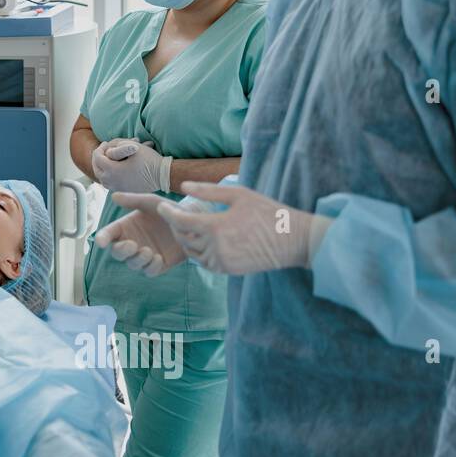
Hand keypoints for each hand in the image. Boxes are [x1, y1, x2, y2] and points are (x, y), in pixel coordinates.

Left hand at [92, 138, 170, 192]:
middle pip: (97, 169)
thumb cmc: (149, 160)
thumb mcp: (133, 147)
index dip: (99, 149)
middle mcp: (112, 182)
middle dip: (98, 158)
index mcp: (112, 171)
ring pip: (101, 178)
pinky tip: (113, 169)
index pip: (97, 158)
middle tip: (103, 150)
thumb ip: (116, 144)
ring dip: (101, 167)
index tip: (105, 143)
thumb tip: (107, 148)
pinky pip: (109, 183)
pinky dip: (107, 175)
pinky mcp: (123, 191)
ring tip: (107, 159)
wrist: (162, 176)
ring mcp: (117, 188)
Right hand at [95, 193, 186, 276]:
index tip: (101, 242)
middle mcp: (132, 242)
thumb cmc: (170, 209)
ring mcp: (144, 255)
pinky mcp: (157, 265)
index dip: (102, 238)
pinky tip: (158, 258)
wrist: (193, 223)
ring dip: (137, 259)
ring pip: (132, 264)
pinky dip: (151, 267)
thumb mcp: (152, 202)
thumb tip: (113, 196)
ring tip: (149, 251)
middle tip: (132, 245)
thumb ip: (133, 200)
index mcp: (126, 227)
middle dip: (121, 251)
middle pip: (117, 253)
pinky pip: (148, 271)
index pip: (108, 234)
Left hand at [154, 182, 313, 274]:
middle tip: (173, 214)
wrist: (294, 240)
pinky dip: (198, 251)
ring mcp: (222, 262)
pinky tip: (200, 240)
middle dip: (174, 225)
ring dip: (185, 239)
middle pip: (183, 238)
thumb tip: (183, 186)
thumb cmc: (268, 212)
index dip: (167, 213)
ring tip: (185, 226)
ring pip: (191, 252)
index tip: (161, 206)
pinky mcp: (229, 270)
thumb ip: (208, 191)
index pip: (181, 221)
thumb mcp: (239, 194)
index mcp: (216, 227)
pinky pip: (204, 262)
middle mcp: (216, 248)